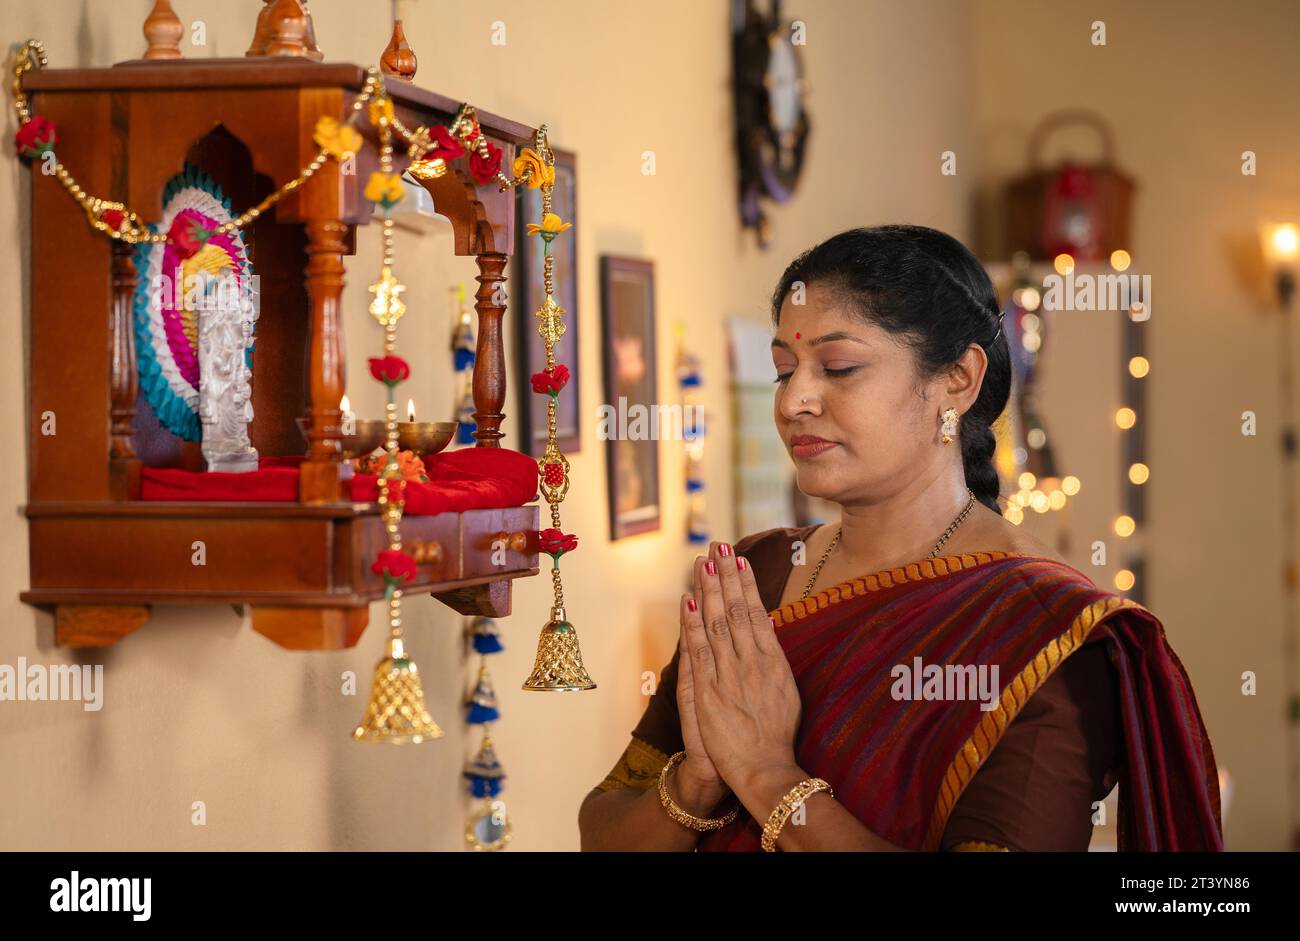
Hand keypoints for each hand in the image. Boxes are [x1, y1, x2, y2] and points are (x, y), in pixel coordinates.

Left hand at [682, 541, 801, 790]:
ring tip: (702, 561)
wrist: (764, 771)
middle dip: (726, 575)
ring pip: (717, 622)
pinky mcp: (709, 691)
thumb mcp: (785, 692)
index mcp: (773, 661)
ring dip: (709, 589)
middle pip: (736, 609)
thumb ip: (773, 659)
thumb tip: (767, 627)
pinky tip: (689, 599)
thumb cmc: (776, 736)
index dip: (746, 583)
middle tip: (718, 545)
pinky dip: (693, 622)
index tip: (739, 558)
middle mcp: (751, 662)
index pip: (757, 612)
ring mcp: (729, 675)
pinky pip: (699, 649)